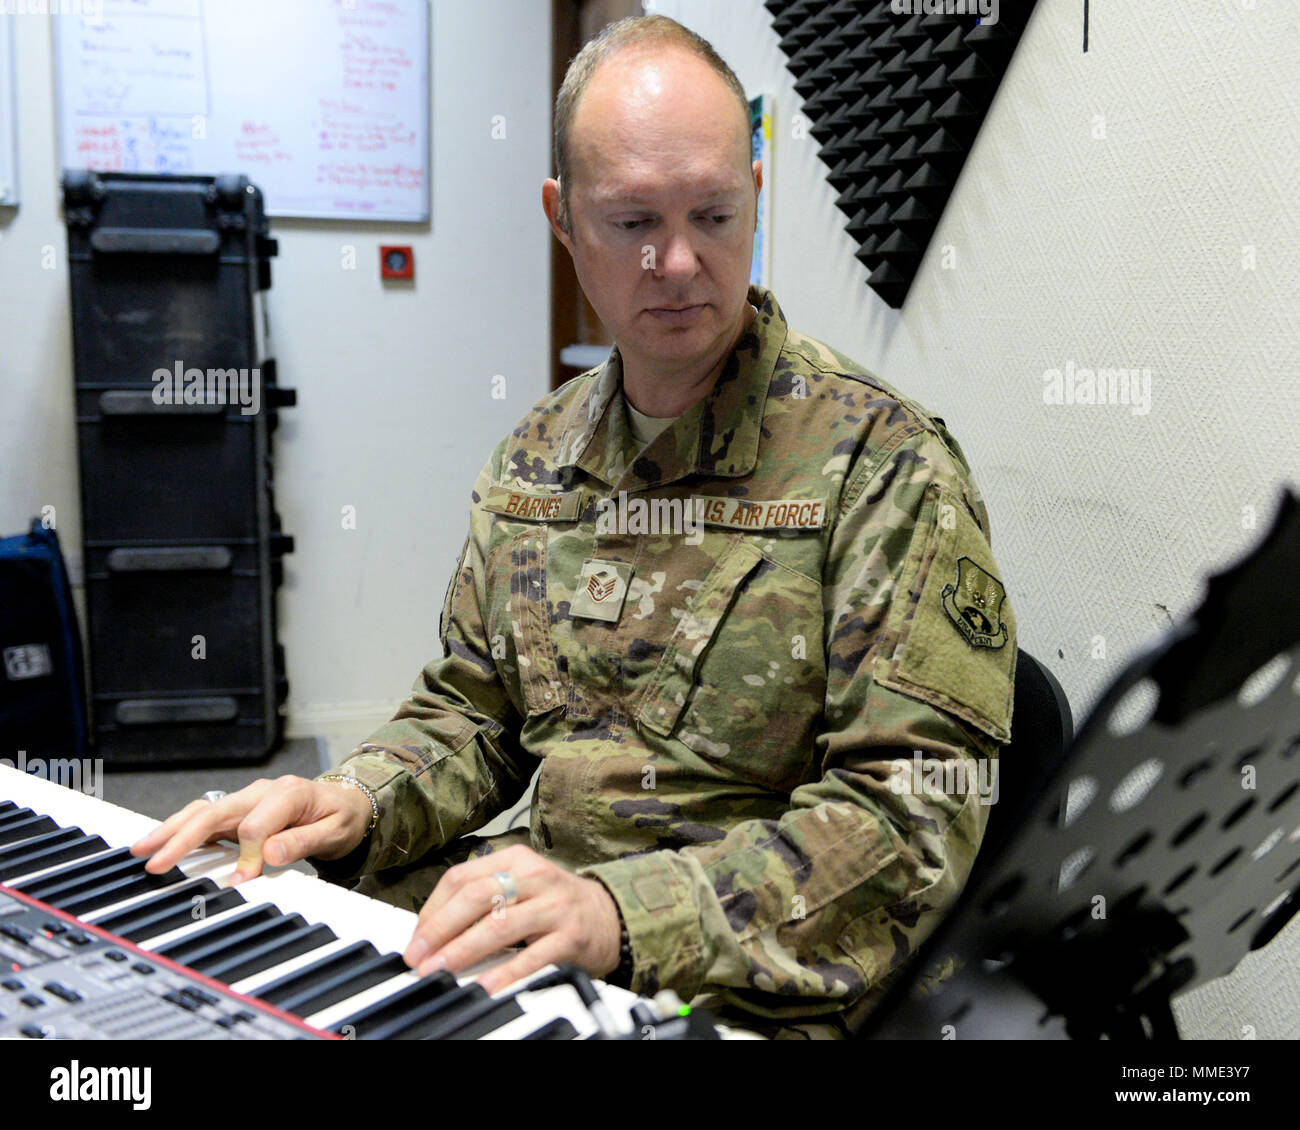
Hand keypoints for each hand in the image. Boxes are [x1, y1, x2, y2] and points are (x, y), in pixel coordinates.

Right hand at [129, 775, 373, 884]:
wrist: (348, 803)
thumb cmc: (342, 816)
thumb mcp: (334, 831)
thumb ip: (302, 842)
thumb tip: (269, 853)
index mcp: (288, 793)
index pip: (254, 824)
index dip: (247, 855)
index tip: (243, 880)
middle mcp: (262, 792)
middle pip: (215, 811)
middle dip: (182, 837)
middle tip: (155, 861)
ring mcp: (247, 800)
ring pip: (202, 811)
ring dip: (171, 830)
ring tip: (142, 849)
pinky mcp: (239, 811)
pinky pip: (205, 818)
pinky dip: (181, 829)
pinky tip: (160, 843)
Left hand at [401, 845, 621, 994]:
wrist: (609, 915)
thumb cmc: (554, 903)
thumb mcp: (520, 887)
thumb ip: (483, 899)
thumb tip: (431, 932)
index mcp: (515, 859)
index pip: (462, 878)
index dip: (433, 909)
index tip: (416, 939)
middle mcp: (535, 876)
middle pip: (477, 896)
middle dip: (440, 929)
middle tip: (418, 956)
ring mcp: (554, 906)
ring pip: (500, 924)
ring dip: (463, 950)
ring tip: (440, 970)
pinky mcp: (570, 936)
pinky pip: (531, 957)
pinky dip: (504, 973)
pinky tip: (484, 986)